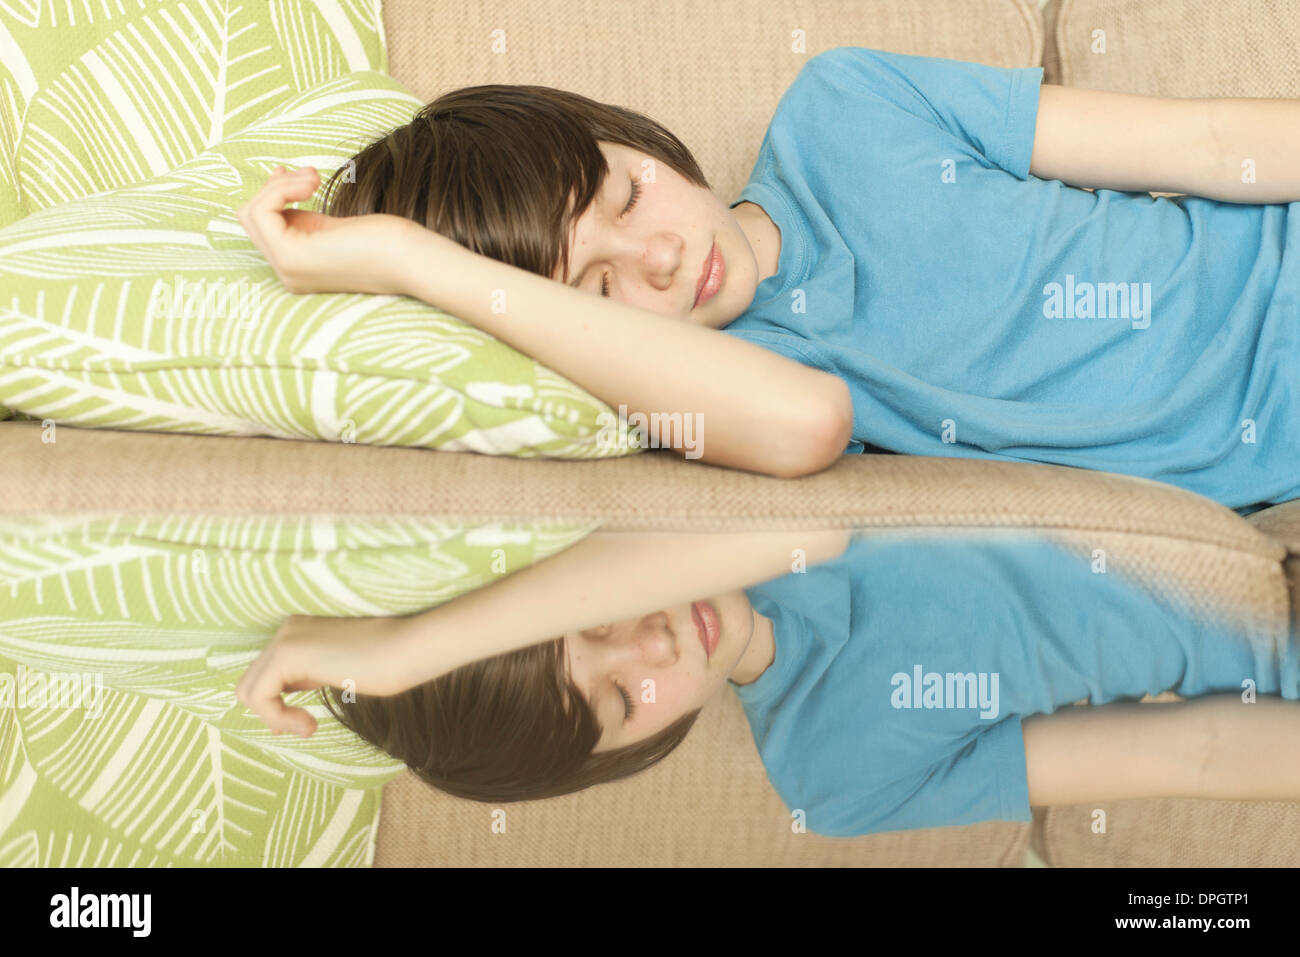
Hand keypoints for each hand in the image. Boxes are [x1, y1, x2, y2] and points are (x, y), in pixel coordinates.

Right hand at [236, 164, 419, 295]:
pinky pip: (260, 213)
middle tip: (311, 176)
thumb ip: (304, 214)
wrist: (410, 259)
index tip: (301, 177)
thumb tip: (280, 181)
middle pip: (250, 217)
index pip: (261, 226)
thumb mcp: (332, 223)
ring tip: (314, 179)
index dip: (274, 194)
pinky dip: (279, 190)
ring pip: (250, 213)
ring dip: (279, 185)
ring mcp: (287, 269)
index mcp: (298, 265)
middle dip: (276, 186)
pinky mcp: (291, 258)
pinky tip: (310, 185)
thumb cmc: (385, 240)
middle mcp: (287, 273)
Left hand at [236, 613, 419, 736]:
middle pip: (250, 682)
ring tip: (309, 728)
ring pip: (248, 691)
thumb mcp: (337, 672)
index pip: (266, 674)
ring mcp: (284, 638)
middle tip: (308, 728)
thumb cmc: (388, 663)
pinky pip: (259, 697)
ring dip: (274, 718)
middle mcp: (286, 629)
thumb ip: (305, 681)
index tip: (305, 724)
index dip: (276, 706)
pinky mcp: (287, 653)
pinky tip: (310, 724)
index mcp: (298, 630)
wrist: (410, 648)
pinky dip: (277, 718)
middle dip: (272, 713)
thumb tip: (275, 716)